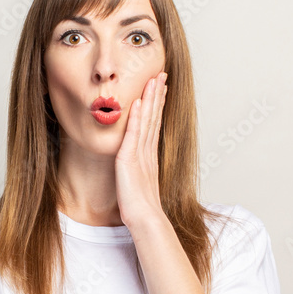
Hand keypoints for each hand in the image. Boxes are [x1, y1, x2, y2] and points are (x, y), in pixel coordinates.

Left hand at [115, 71, 167, 228]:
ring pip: (147, 120)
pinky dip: (138, 117)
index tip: (160, 87)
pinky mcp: (131, 158)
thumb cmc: (141, 206)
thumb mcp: (138, 181)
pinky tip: (139, 102)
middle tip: (161, 75)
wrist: (144, 218)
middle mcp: (147, 150)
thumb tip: (135, 163)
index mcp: (149, 154)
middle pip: (154, 116)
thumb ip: (138, 168)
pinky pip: (135, 134)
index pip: (154, 123)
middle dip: (157, 94)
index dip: (158, 104)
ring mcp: (141, 153)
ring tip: (154, 80)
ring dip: (150, 99)